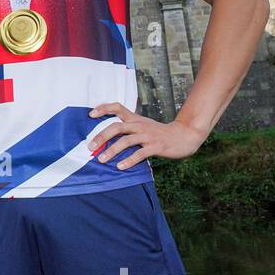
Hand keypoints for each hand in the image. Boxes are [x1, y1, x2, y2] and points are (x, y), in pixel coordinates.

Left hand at [86, 102, 206, 169]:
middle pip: (117, 127)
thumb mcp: (143, 125)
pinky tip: (120, 167)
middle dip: (102, 136)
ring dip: (112, 150)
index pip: (117, 107)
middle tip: (90, 147)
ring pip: (126, 141)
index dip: (103, 108)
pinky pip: (140, 153)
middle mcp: (139, 125)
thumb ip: (128, 128)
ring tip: (101, 159)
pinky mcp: (156, 146)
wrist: (184, 136)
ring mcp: (147, 136)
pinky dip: (129, 160)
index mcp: (135, 118)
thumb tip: (106, 137)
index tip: (90, 115)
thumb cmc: (159, 133)